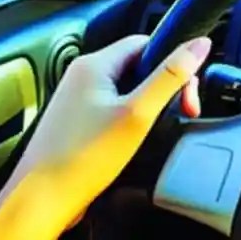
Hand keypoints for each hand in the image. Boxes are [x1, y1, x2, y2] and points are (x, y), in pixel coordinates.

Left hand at [0, 35, 210, 239]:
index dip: (173, 63)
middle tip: (180, 112)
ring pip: (128, 89)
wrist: (42, 199)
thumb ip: (171, 76)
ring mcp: (77, 100)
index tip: (186, 90)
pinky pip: (114, 108)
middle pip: (139, 67)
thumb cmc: (82, 157)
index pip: (146, 43)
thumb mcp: (139, 113)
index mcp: (94, 65)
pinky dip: (131, 120)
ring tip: (153, 130)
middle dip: (165, 88)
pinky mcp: (77, 121)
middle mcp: (82, 77)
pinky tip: (133, 140)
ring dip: (149, 106)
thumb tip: (198, 45)